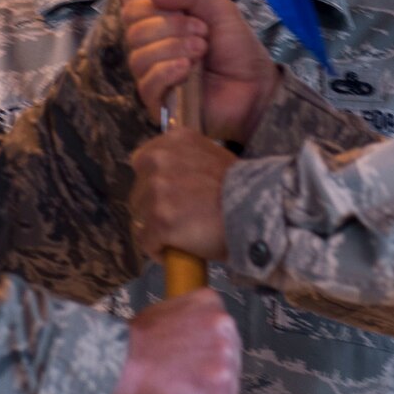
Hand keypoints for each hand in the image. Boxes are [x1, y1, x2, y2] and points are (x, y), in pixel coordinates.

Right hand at [110, 287, 240, 393]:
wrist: (118, 363)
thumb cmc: (132, 343)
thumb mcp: (165, 312)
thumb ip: (189, 320)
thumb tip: (197, 336)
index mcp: (210, 303)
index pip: (225, 332)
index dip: (212, 352)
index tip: (202, 363)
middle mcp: (222, 325)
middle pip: (232, 359)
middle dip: (216, 374)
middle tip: (193, 385)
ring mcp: (223, 356)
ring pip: (230, 386)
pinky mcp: (219, 386)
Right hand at [123, 0, 277, 139]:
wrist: (256, 83)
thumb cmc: (237, 48)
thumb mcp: (218, 9)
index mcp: (160, 27)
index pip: (133, 13)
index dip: (150, 5)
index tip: (180, 7)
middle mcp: (152, 51)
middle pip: (134, 33)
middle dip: (169, 26)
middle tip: (202, 31)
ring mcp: (154, 78)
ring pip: (139, 58)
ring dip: (172, 48)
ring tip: (202, 49)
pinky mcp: (159, 103)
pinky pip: (148, 83)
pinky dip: (167, 71)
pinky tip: (188, 68)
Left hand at [130, 128, 232, 261]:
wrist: (256, 211)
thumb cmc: (241, 189)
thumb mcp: (212, 156)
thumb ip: (185, 160)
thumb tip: (168, 179)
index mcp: (173, 141)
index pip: (143, 162)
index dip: (153, 183)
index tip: (169, 197)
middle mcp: (159, 160)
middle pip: (138, 192)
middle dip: (154, 207)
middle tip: (180, 219)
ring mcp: (157, 191)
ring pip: (141, 219)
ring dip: (157, 230)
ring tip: (182, 236)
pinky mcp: (159, 221)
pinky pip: (147, 242)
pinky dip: (161, 251)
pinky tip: (180, 250)